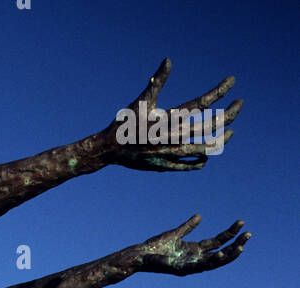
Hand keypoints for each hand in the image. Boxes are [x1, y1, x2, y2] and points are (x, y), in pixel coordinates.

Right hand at [99, 59, 242, 170]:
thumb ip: (158, 81)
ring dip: (220, 140)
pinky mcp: (166, 165)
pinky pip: (190, 165)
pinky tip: (207, 155)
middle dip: (228, 114)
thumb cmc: (126, 122)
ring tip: (230, 132)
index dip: (219, 91)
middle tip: (239, 104)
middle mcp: (173, 136)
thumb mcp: (142, 100)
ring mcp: (171, 153)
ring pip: (204, 148)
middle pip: (209, 125)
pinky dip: (201, 159)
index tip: (232, 81)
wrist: (109, 149)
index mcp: (168, 117)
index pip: (202, 102)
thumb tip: (168, 60)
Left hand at [135, 214, 249, 274]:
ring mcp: (190, 265)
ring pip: (215, 262)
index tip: (241, 223)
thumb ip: (188, 226)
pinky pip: (200, 266)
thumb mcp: (175, 233)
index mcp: (194, 250)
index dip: (230, 234)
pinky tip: (221, 254)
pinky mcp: (182, 269)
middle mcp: (195, 259)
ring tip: (242, 246)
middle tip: (249, 235)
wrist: (140, 256)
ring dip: (229, 255)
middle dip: (235, 245)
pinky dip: (211, 261)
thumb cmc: (154, 247)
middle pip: (221, 253)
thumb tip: (200, 216)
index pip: (217, 242)